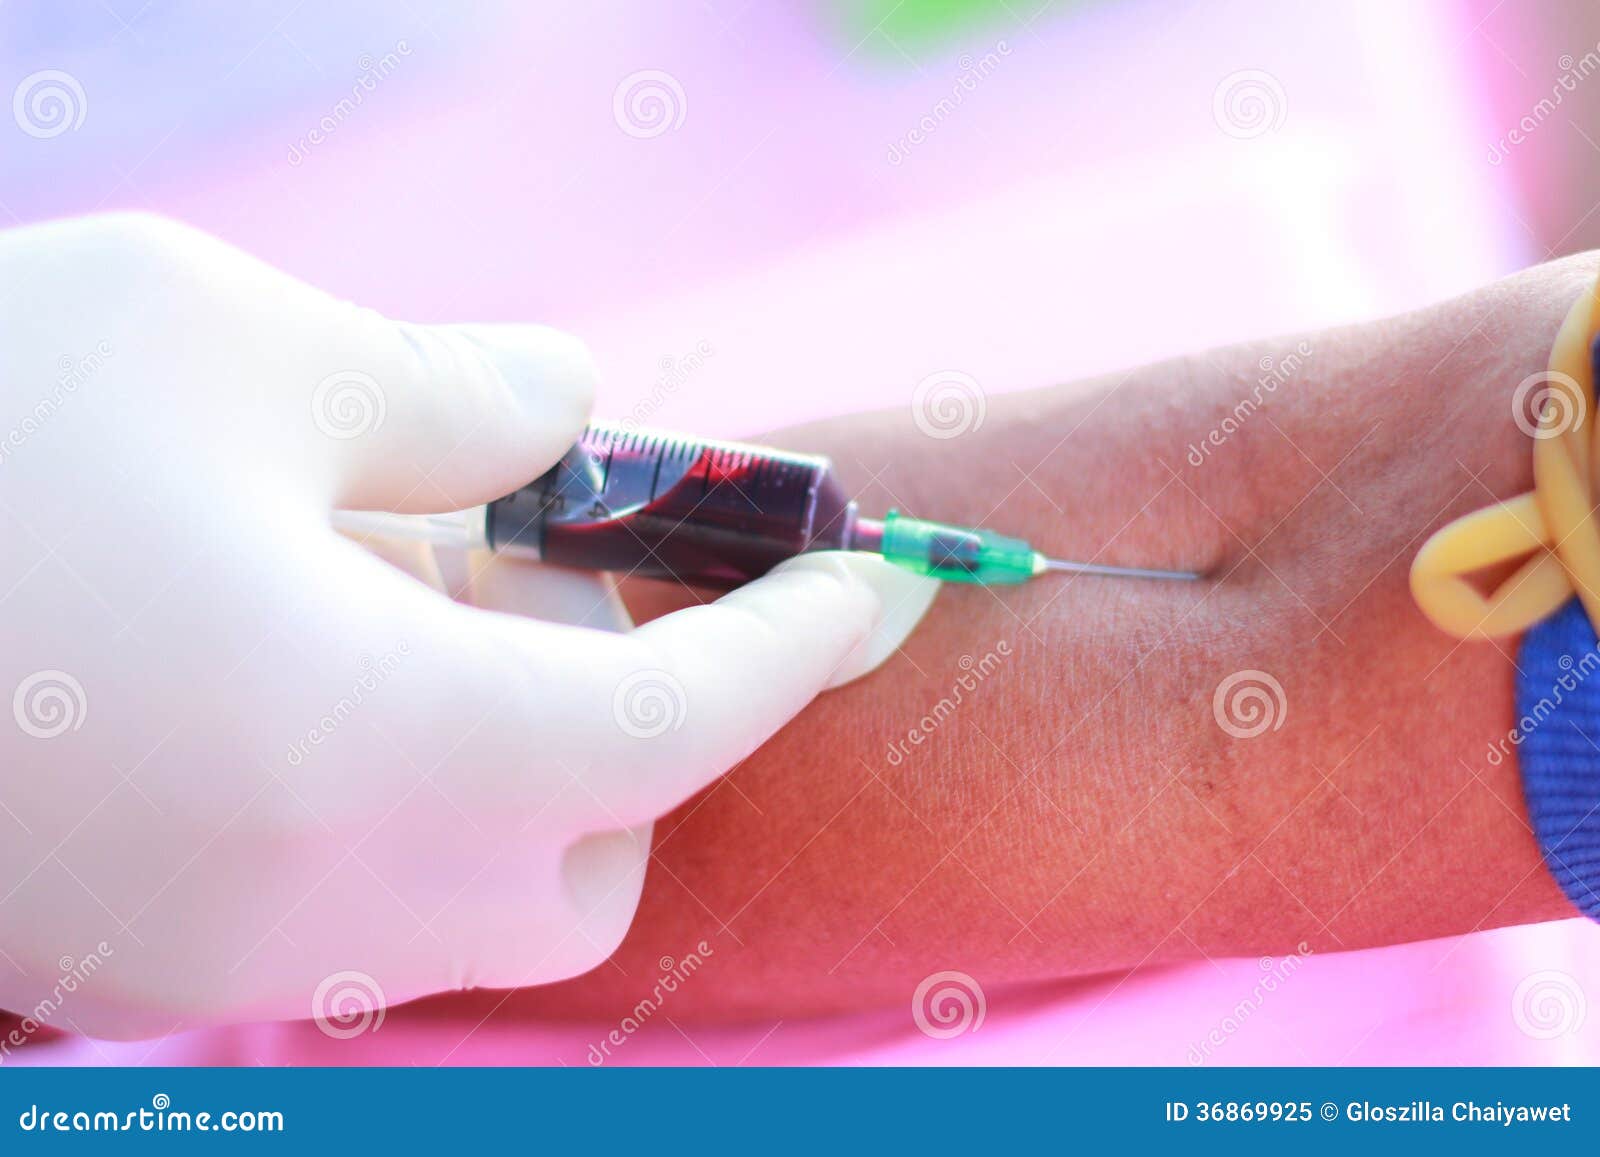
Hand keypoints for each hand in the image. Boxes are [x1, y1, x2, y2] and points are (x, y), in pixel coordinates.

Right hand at [0, 214, 936, 1037]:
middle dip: (620, 704)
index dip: (795, 644)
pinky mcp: (153, 959)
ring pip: (486, 886)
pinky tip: (302, 662)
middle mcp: (332, 894)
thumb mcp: (229, 341)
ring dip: (510, 750)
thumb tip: (578, 399)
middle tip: (537, 558)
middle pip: (598, 835)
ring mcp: (235, 954)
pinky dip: (395, 789)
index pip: (684, 717)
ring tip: (395, 592)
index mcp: (388, 744)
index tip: (869, 583)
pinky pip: (359, 896)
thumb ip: (452, 385)